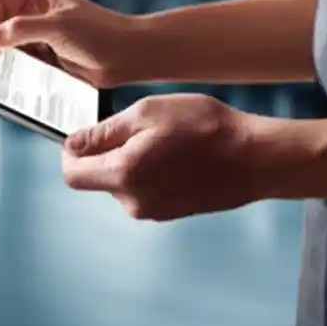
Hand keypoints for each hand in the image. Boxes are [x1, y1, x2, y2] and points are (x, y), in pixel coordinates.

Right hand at [0, 0, 141, 87]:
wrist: (128, 56)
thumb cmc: (98, 33)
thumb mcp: (54, 27)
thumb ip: (18, 30)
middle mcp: (37, 13)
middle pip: (1, 25)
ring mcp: (42, 35)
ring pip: (11, 46)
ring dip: (4, 58)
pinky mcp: (49, 56)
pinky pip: (25, 62)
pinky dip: (17, 70)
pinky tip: (13, 79)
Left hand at [62, 95, 262, 221]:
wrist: (254, 158)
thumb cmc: (204, 128)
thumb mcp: (148, 112)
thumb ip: (104, 131)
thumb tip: (72, 144)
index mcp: (122, 174)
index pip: (72, 174)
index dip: (71, 152)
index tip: (87, 133)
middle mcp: (132, 201)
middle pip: (96, 178)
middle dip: (104, 153)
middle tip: (137, 127)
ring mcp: (152, 211)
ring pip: (120, 183)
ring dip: (128, 161)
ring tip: (163, 139)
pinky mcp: (169, 213)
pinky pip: (142, 190)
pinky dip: (147, 172)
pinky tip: (175, 155)